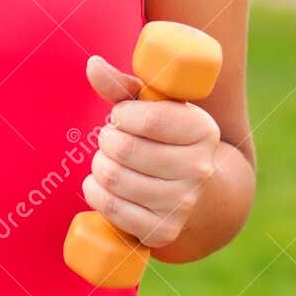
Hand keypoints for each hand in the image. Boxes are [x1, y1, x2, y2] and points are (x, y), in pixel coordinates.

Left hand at [81, 53, 220, 249]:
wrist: (186, 189)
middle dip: (106, 141)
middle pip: (126, 149)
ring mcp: (183, 204)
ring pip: (114, 178)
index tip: (121, 117)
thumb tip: (92, 65)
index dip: (123, 115)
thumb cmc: (161, 138)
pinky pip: (112, 209)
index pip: (149, 118)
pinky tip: (102, 185)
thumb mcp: (150, 107)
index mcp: (203, 130)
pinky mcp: (163, 231)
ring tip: (109, 161)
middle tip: (111, 141)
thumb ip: (122, 85)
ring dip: (99, 166)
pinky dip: (95, 193)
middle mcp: (200, 169)